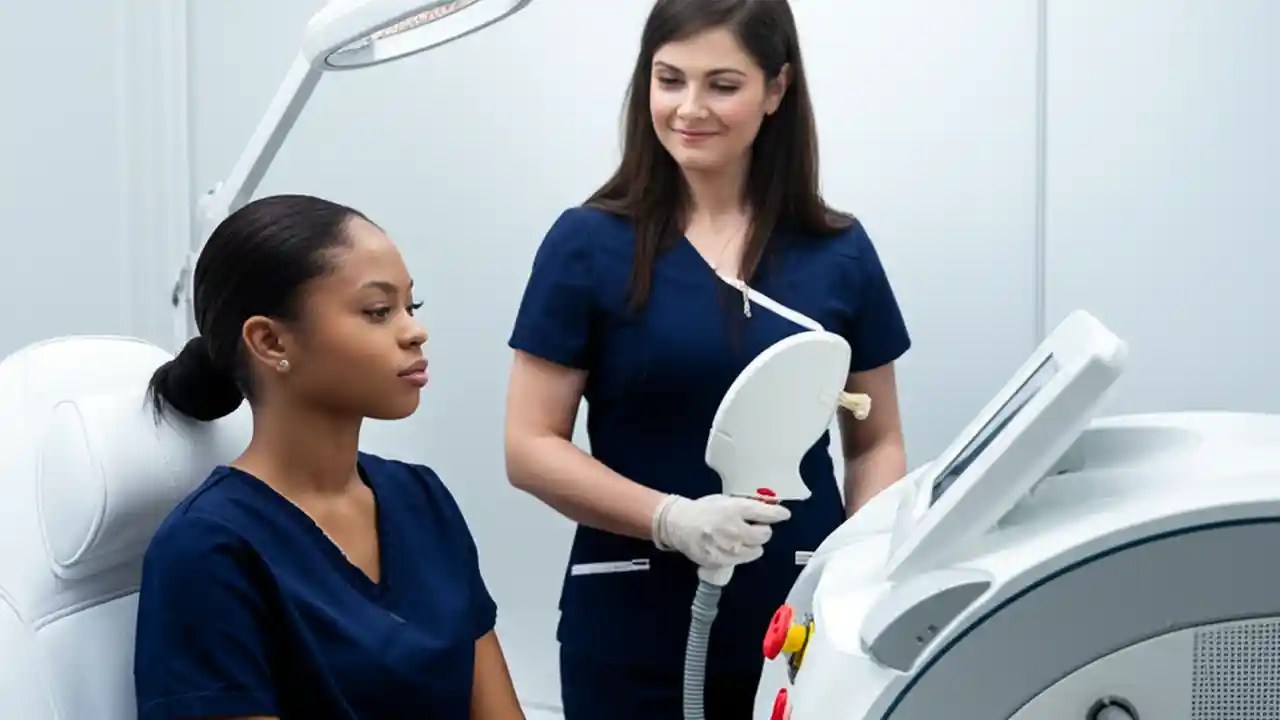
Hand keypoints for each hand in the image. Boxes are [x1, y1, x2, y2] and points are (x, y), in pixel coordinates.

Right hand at [652, 494, 790, 567]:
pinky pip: (744, 559)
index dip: (778, 514)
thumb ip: (747, 505)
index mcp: (735, 509)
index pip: (766, 513)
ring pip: (758, 550)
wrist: (679, 525)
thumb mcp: (725, 501)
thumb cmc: (704, 510)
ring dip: (754, 544)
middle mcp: (734, 529)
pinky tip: (733, 547)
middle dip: (763, 530)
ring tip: (742, 538)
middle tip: (756, 528)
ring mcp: (729, 548)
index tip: (784, 514)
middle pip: (765, 534)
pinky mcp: (723, 561)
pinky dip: (743, 553)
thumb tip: (770, 506)